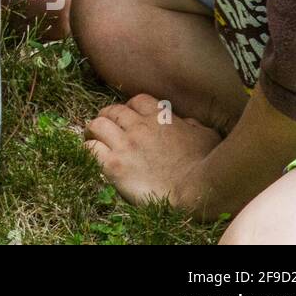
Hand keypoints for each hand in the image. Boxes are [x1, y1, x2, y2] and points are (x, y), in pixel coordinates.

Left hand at [83, 94, 219, 211]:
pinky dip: (88, 149)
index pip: (136, 101)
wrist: (196, 194)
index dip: (131, 108)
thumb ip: (195, 126)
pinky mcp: (114, 166)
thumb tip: (189, 123)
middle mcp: (138, 127)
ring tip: (93, 138)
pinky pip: (90, 149)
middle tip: (107, 128)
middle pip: (112, 111)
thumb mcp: (207, 137)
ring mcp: (124, 145)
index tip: (130, 118)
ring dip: (93, 131)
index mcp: (160, 117)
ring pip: (96, 125)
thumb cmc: (206, 167)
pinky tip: (92, 154)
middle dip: (108, 117)